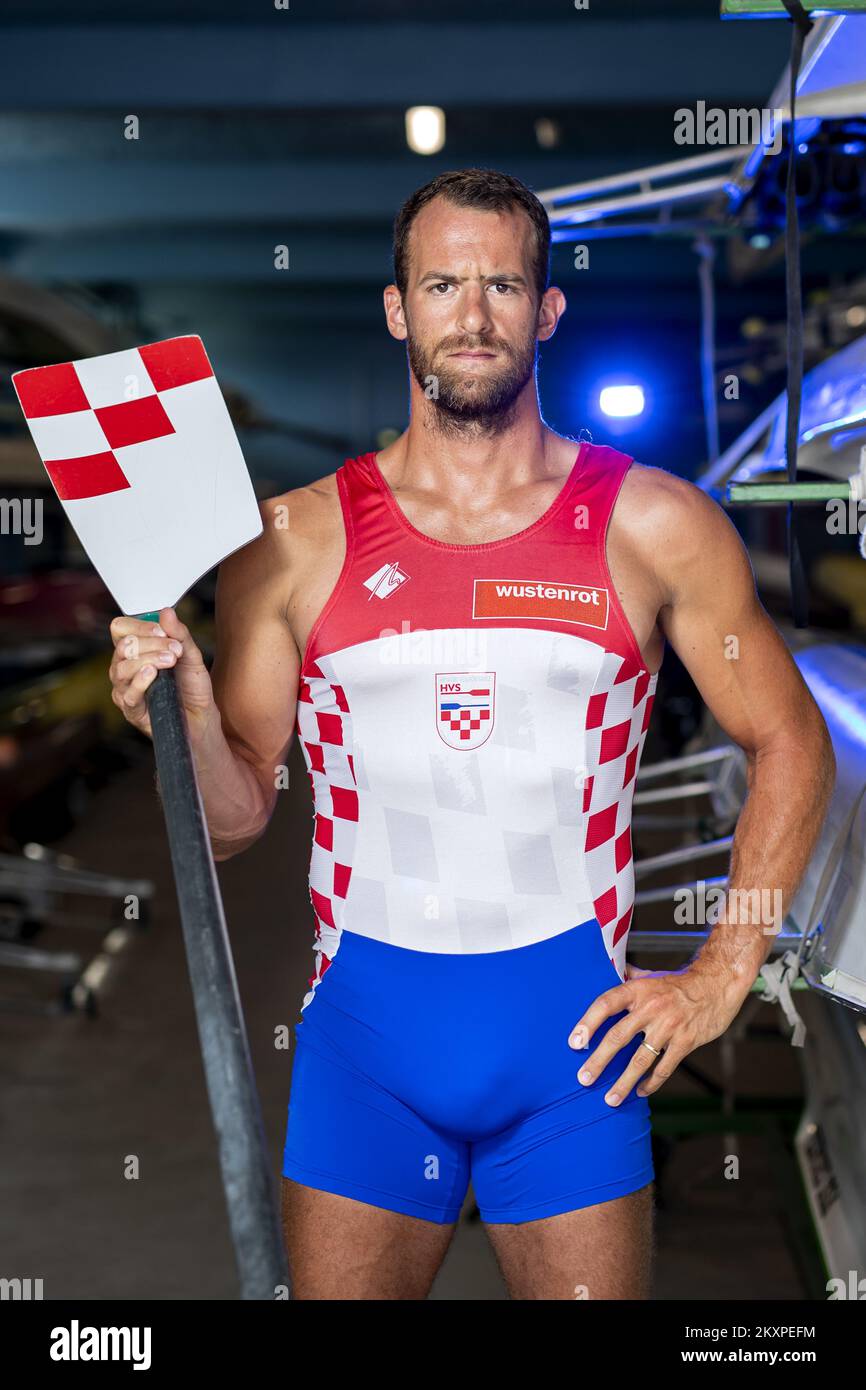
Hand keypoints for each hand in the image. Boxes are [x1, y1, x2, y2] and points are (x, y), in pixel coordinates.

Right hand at [108, 606, 214, 740]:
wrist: (201, 718)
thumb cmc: (192, 687)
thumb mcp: (191, 655)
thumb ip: (179, 634)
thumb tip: (166, 612)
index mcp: (136, 651)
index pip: (121, 629)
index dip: (139, 626)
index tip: (162, 631)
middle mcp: (125, 668)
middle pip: (122, 647)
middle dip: (150, 643)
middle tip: (174, 649)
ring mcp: (125, 689)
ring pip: (121, 669)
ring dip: (147, 659)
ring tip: (170, 661)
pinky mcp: (131, 710)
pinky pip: (127, 694)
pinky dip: (139, 681)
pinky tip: (152, 674)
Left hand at [567, 963, 747, 1105]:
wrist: (717, 984)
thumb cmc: (679, 982)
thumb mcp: (651, 976)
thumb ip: (629, 978)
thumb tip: (608, 970)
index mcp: (638, 990)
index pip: (606, 1004)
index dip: (588, 1023)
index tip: (574, 1042)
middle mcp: (651, 1008)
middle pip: (618, 1037)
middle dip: (599, 1060)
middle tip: (584, 1078)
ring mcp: (669, 1026)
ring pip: (641, 1059)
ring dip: (623, 1082)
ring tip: (610, 1098)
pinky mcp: (686, 1041)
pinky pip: (664, 1068)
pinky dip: (651, 1082)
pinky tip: (640, 1091)